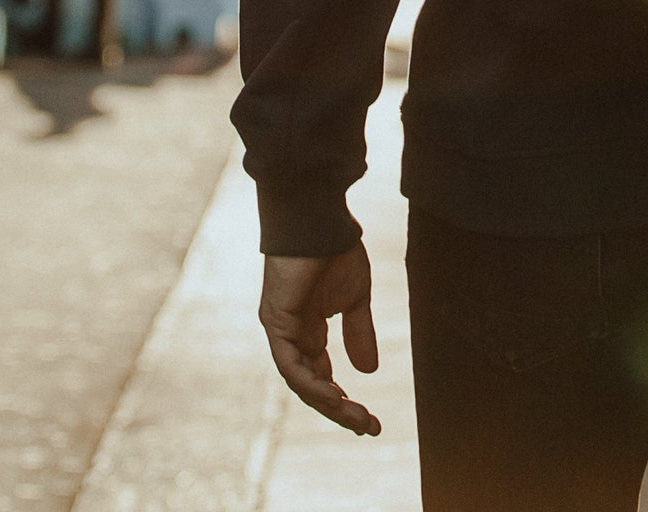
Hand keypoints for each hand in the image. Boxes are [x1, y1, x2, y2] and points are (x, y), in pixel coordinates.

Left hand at [260, 246, 381, 435]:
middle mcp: (293, 337)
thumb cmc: (336, 251)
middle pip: (313, 386)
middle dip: (340, 410)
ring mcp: (282, 332)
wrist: (320, 220)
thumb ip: (358, 333)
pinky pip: (290, 364)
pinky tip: (334, 394)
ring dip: (328, 403)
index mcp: (310, 332)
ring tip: (354, 417)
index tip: (370, 420)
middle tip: (367, 427)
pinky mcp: (276, 323)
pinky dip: (311, 382)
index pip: (323, 377)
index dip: (345, 401)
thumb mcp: (355, 298)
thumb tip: (368, 371)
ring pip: (302, 382)